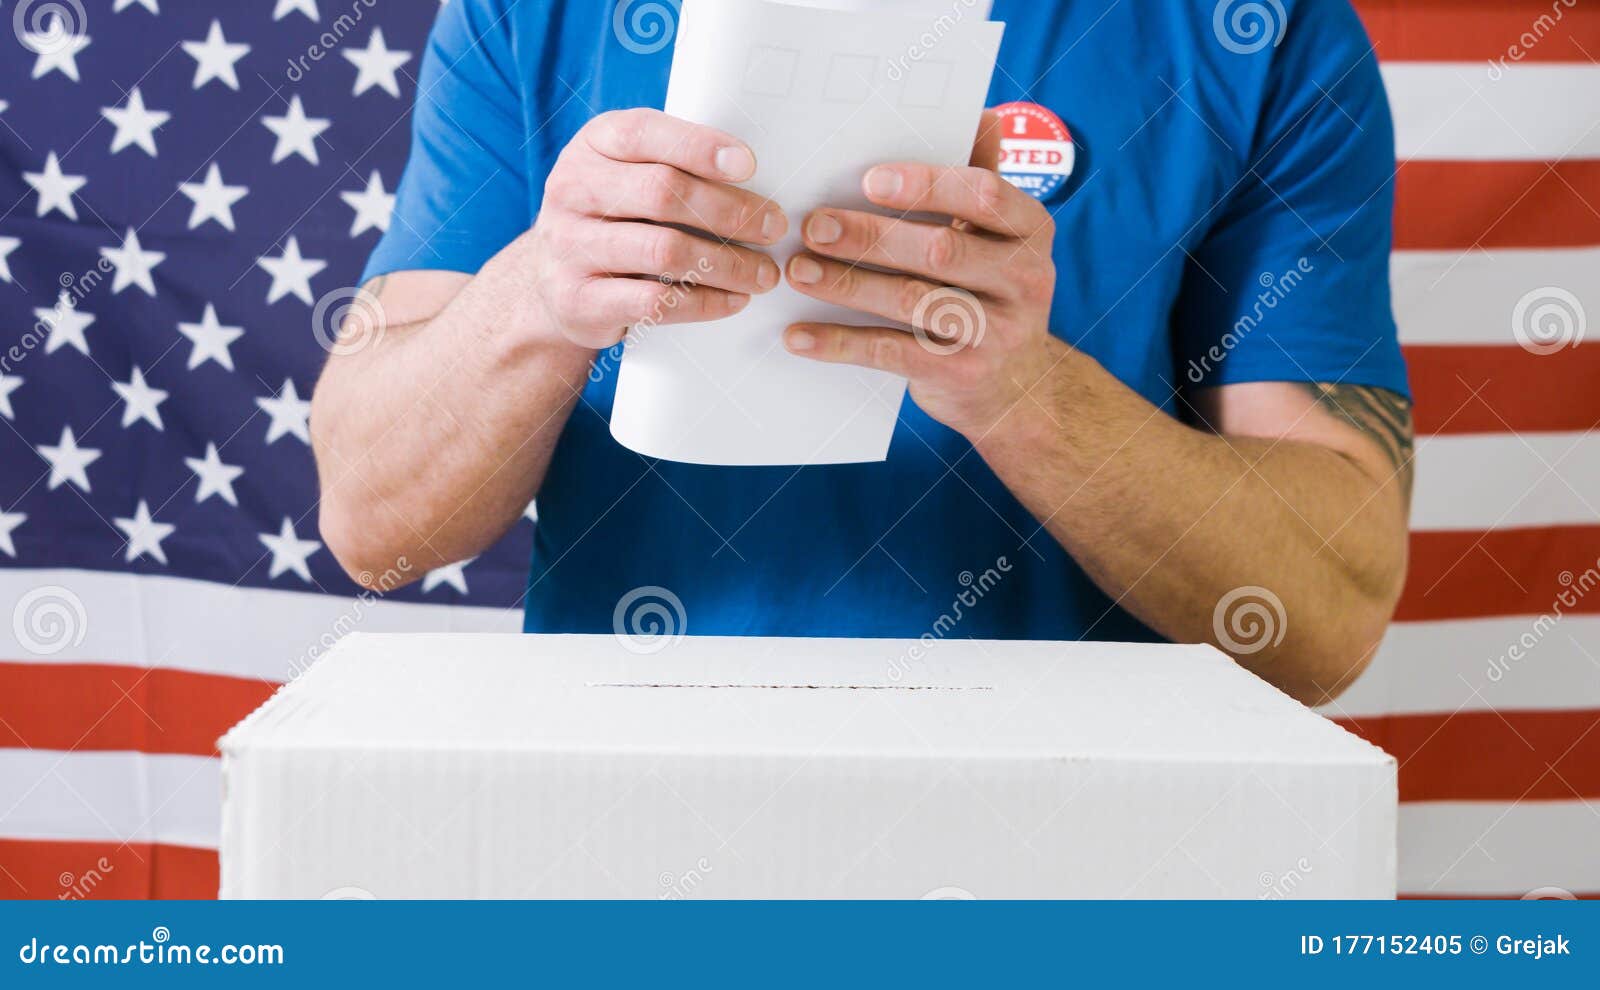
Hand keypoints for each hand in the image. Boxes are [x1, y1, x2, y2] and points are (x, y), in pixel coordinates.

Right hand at [523, 108, 787, 349]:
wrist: (554, 281)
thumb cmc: (616, 215)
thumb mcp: (630, 172)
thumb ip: (675, 161)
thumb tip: (750, 170)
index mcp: (593, 144)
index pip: (645, 134)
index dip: (700, 147)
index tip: (749, 165)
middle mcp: (573, 189)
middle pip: (662, 192)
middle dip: (729, 211)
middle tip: (773, 228)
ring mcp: (570, 246)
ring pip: (663, 250)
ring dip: (726, 263)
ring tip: (763, 273)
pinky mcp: (578, 299)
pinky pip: (653, 301)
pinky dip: (704, 302)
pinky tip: (733, 299)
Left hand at [780, 144, 1059, 438]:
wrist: (1017, 387)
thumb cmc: (990, 290)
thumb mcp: (1000, 236)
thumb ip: (982, 179)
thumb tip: (981, 115)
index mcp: (1029, 229)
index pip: (982, 195)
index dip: (926, 184)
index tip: (870, 179)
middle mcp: (1023, 279)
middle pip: (940, 251)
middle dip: (871, 237)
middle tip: (814, 225)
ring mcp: (995, 333)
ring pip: (911, 302)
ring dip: (847, 285)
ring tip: (798, 270)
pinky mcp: (959, 375)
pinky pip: (891, 354)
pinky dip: (839, 343)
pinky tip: (798, 335)